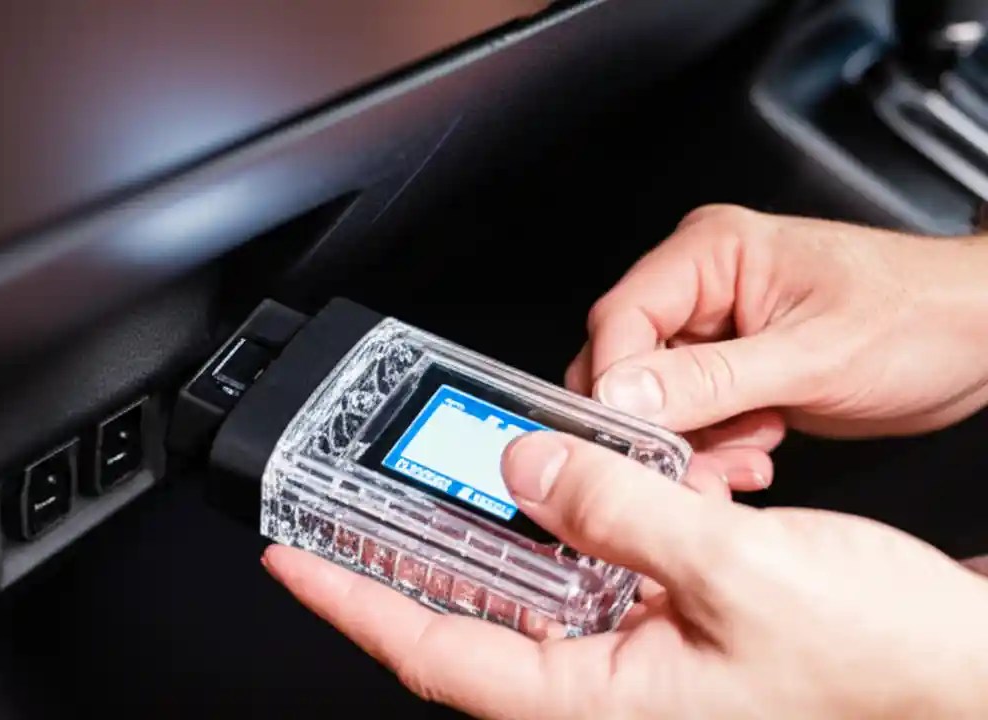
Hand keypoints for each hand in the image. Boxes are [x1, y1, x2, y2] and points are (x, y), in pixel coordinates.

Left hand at [264, 432, 987, 718]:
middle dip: (393, 573)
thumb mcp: (740, 569)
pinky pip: (585, 584)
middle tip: (336, 521)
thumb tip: (525, 469)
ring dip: (482, 544)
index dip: (353, 606)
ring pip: (522, 603)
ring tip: (427, 493)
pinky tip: (564, 491)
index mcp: (603, 704)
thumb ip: (620, 513)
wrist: (965, 672)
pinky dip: (565, 533)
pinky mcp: (666, 635)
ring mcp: (635, 667)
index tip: (293, 563)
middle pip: (461, 632)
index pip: (437, 656)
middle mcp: (607, 694)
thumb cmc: (886, 657)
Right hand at [569, 205, 987, 491]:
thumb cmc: (922, 318)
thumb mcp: (814, 357)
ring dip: (693, 441)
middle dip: (656, 423)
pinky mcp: (734, 366)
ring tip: (748, 455)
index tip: (625, 442)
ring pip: (656, 398)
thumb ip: (710, 379)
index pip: (620, 320)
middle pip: (628, 361)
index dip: (613, 385)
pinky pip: (692, 413)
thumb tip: (619, 395)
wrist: (983, 338)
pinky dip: (717, 443)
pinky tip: (759, 449)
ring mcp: (717, 326)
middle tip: (691, 465)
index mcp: (711, 252)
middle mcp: (703, 283)